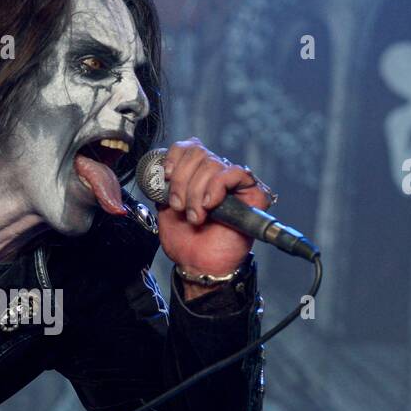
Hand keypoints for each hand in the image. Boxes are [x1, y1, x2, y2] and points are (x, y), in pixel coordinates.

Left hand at [156, 138, 270, 291]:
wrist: (198, 264)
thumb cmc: (184, 240)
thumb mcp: (164, 207)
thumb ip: (163, 185)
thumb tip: (158, 170)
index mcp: (196, 175)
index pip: (189, 146)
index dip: (175, 157)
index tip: (165, 176)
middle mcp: (216, 175)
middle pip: (199, 153)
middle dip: (183, 181)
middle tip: (179, 206)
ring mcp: (234, 184)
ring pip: (213, 164)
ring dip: (197, 192)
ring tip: (195, 215)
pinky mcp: (252, 193)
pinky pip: (236, 173)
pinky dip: (218, 186)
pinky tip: (210, 204)